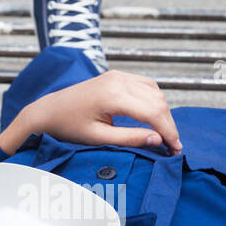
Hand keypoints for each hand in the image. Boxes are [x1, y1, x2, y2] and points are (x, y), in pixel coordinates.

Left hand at [0, 70, 182, 155]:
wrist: (49, 110)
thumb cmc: (69, 126)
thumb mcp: (99, 137)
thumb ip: (131, 138)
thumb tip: (158, 141)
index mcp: (113, 96)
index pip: (153, 113)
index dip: (169, 132)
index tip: (176, 150)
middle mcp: (119, 80)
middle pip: (158, 101)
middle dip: (169, 124)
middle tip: (173, 146)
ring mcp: (118, 75)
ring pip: (155, 91)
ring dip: (164, 112)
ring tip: (165, 134)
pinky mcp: (117, 75)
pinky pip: (145, 85)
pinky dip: (155, 100)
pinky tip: (155, 117)